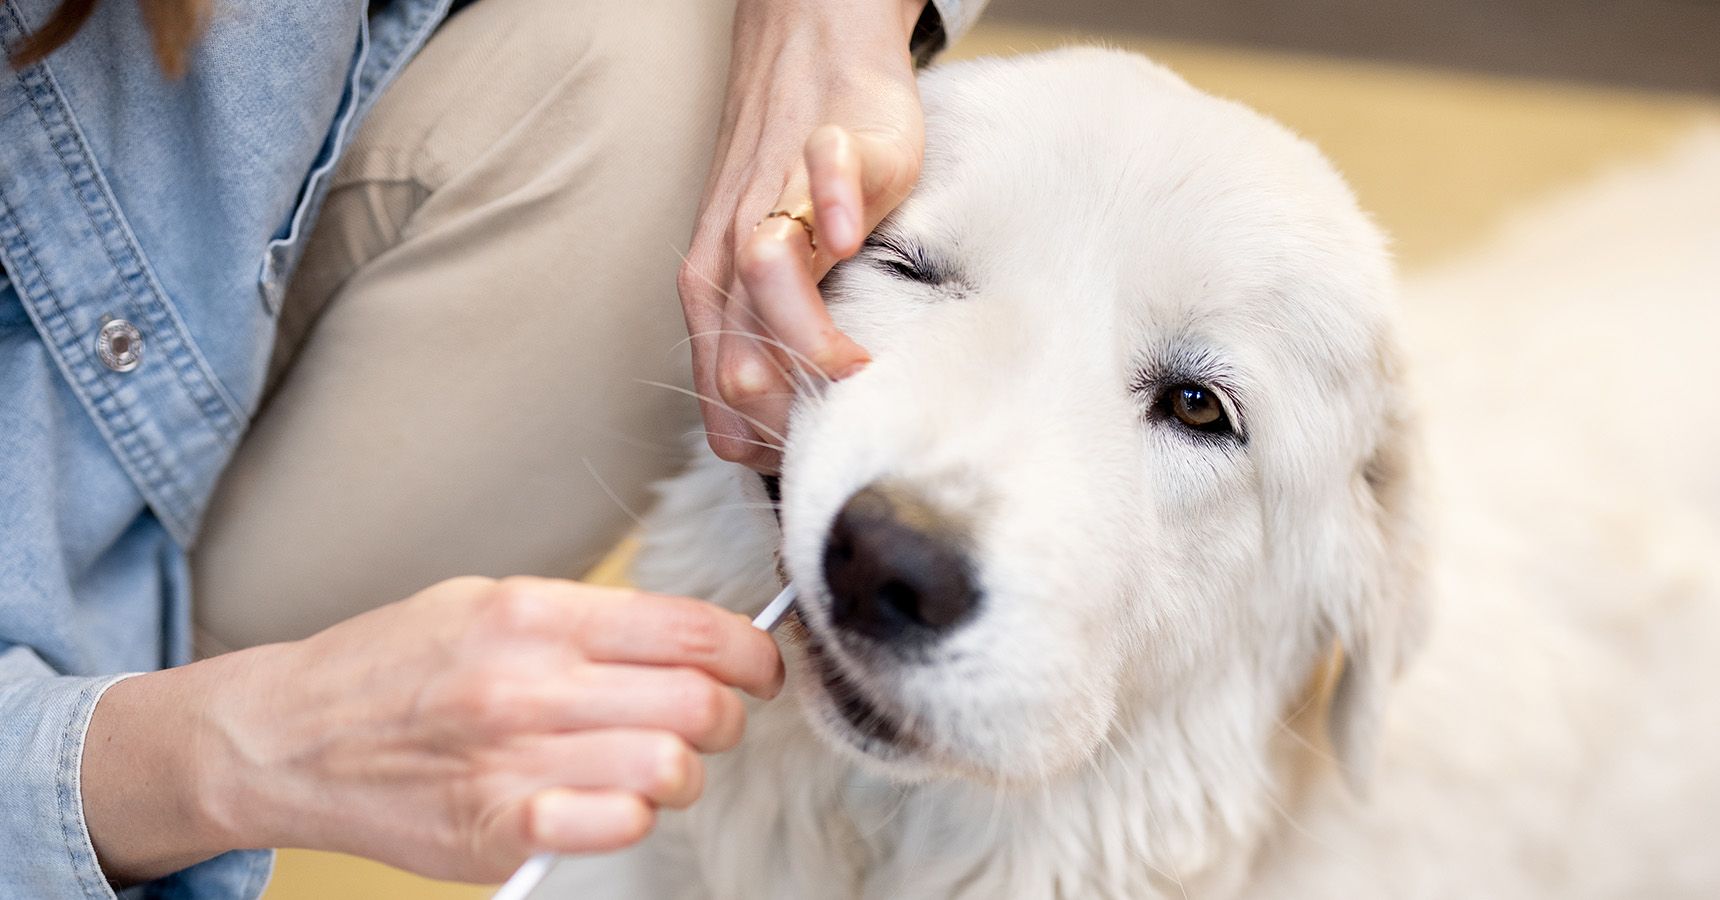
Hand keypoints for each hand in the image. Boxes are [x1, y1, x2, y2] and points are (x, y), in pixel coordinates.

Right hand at [81, 577, 782, 884]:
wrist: (283, 734)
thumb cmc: (389, 666)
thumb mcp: (485, 603)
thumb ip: (586, 620)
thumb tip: (685, 637)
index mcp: (536, 613)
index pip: (690, 629)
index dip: (750, 653)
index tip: (760, 667)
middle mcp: (529, 680)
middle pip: (699, 702)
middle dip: (728, 717)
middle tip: (711, 721)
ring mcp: (513, 757)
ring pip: (670, 766)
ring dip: (683, 771)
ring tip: (656, 764)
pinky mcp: (494, 826)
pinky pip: (614, 825)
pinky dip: (631, 817)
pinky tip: (611, 804)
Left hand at [679, 0, 929, 470]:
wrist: (813, 59)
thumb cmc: (799, 185)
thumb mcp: (775, 279)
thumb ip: (774, 349)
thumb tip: (790, 442)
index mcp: (713, 298)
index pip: (724, 403)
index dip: (770, 444)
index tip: (823, 455)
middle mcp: (730, 254)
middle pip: (740, 353)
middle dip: (792, 408)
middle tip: (848, 426)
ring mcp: (777, 197)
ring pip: (765, 273)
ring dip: (808, 332)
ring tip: (860, 368)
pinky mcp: (831, 142)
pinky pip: (823, 173)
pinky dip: (830, 203)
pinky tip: (849, 235)